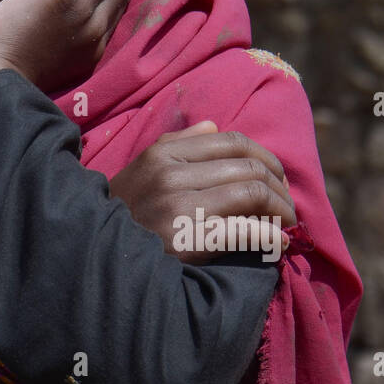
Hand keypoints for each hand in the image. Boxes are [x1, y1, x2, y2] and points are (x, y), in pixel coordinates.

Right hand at [107, 120, 297, 264]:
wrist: (97, 257)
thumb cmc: (124, 214)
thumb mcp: (141, 170)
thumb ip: (177, 144)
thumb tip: (213, 127)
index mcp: (162, 154)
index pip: (231, 141)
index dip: (265, 157)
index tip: (276, 177)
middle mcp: (171, 175)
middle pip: (249, 167)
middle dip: (279, 186)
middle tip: (287, 206)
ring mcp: (179, 207)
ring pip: (253, 193)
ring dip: (281, 209)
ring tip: (286, 223)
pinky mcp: (188, 241)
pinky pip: (245, 230)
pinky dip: (271, 235)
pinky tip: (278, 242)